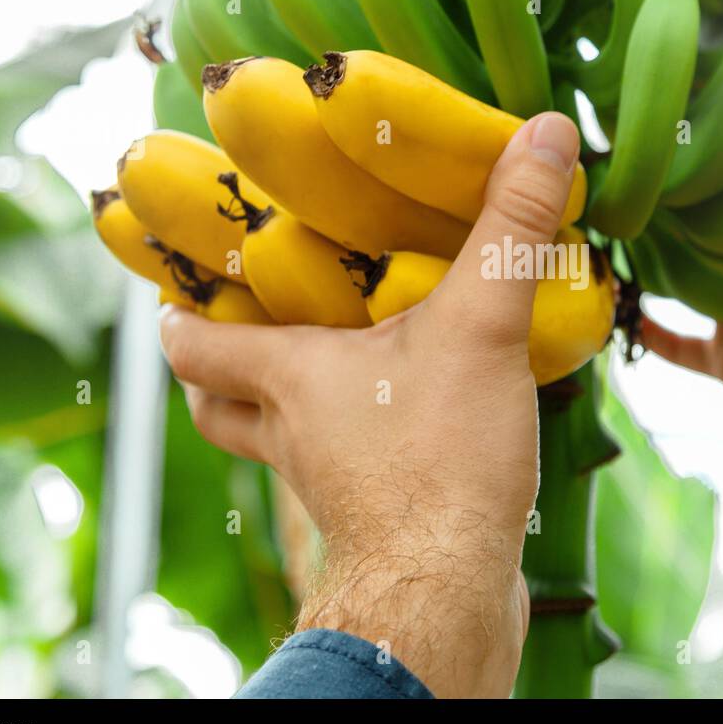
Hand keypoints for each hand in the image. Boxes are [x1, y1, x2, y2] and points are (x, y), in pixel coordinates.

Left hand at [159, 112, 583, 697]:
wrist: (450, 591)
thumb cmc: (438, 464)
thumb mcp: (479, 327)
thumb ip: (509, 230)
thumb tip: (545, 132)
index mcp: (289, 377)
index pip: (194, 343)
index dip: (177, 315)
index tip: (177, 288)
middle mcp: (292, 435)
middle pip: (215, 404)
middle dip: (218, 367)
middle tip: (241, 325)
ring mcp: (327, 484)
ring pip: (275, 444)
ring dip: (284, 411)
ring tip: (326, 373)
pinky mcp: (372, 520)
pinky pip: (342, 476)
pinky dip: (354, 449)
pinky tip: (405, 424)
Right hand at [644, 170, 722, 547]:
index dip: (720, 153)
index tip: (678, 121)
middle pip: (711, 227)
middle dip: (677, 204)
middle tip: (628, 170)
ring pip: (686, 280)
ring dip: (654, 259)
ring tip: (612, 225)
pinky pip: (679, 346)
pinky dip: (649, 330)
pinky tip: (619, 304)